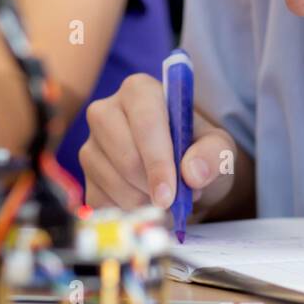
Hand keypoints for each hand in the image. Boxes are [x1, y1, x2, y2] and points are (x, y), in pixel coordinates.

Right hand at [80, 72, 237, 212]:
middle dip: (151, 184)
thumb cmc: (198, 151)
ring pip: (111, 181)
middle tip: (174, 200)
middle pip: (124, 154)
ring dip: (142, 201)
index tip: (170, 194)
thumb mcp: (219, 148)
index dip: (158, 160)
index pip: (145, 121)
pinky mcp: (84, 175)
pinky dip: (127, 212)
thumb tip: (192, 173)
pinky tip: (145, 205)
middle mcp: (106, 111)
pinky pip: (100, 200)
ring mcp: (91, 144)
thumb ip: (213, 155)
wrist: (183, 173)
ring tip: (165, 200)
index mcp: (140, 91)